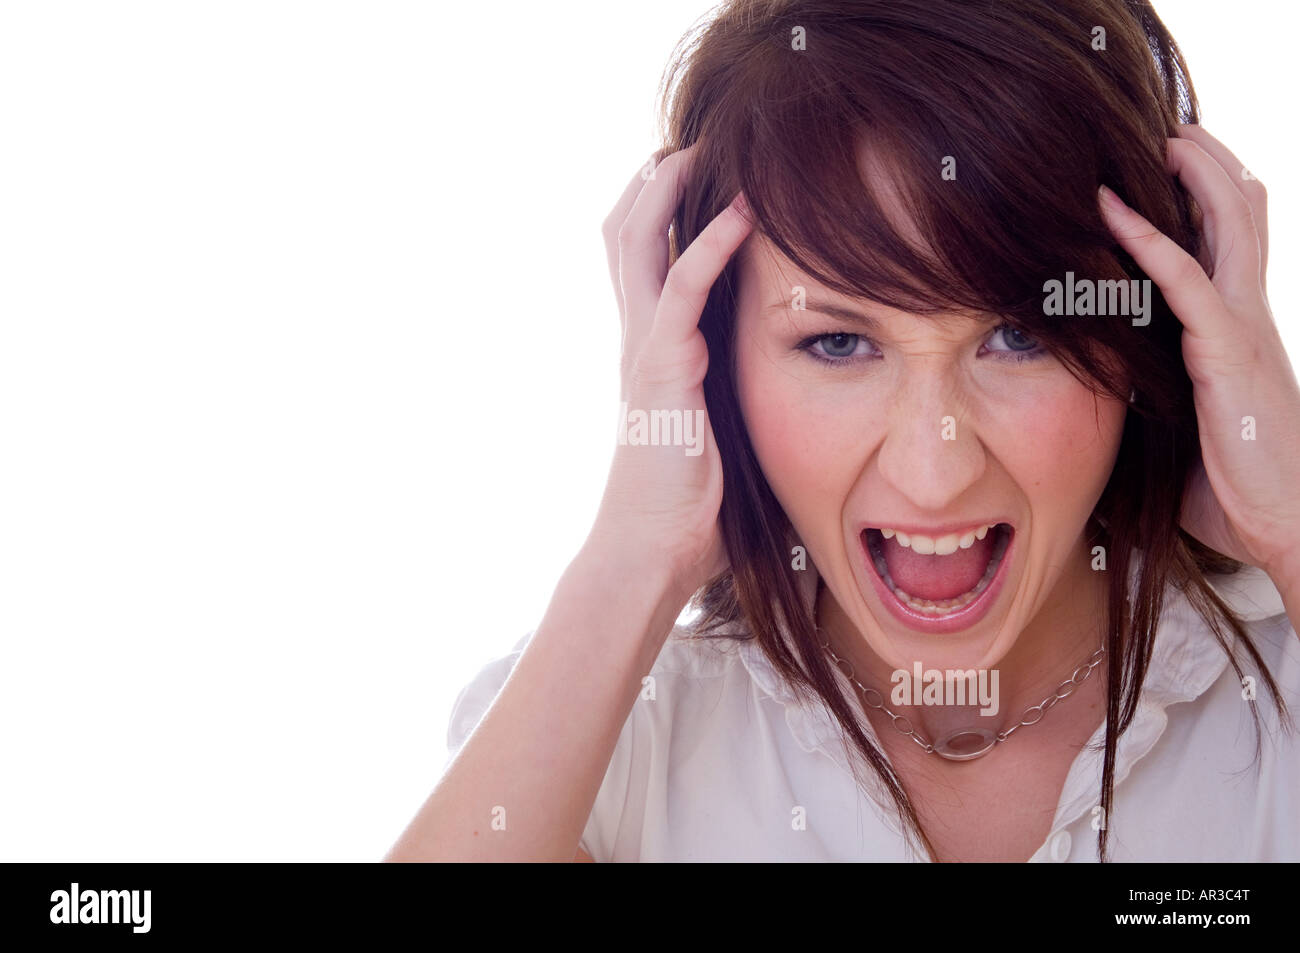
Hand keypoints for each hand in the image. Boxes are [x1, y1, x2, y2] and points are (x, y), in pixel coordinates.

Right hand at [588, 145, 754, 601]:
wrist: (651, 553)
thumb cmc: (686, 512)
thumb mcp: (713, 442)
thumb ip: (729, 409)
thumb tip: (780, 414)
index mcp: (650, 354)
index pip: (640, 262)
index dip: (657, 212)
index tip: (695, 176)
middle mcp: (636, 340)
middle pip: (623, 235)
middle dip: (651, 182)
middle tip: (689, 144)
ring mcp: (643, 350)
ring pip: (637, 243)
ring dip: (667, 189)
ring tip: (699, 150)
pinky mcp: (662, 368)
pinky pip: (681, 288)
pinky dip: (707, 243)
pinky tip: (738, 212)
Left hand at [1098, 124, 1299, 586]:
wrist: (1284, 528)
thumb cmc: (1232, 491)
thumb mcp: (1184, 433)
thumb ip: (1151, 404)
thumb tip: (1094, 415)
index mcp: (1235, 331)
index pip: (1229, 245)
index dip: (1205, 201)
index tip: (1163, 170)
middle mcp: (1244, 317)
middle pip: (1240, 214)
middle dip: (1208, 165)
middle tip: (1169, 129)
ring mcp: (1241, 328)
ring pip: (1228, 225)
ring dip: (1193, 175)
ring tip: (1159, 134)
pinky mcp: (1225, 352)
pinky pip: (1185, 280)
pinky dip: (1148, 240)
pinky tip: (1113, 209)